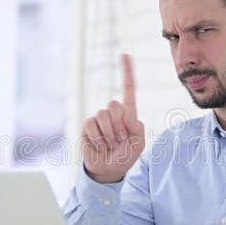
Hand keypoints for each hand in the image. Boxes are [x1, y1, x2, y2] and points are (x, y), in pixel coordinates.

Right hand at [81, 54, 145, 183]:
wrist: (108, 170)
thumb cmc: (125, 156)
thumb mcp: (138, 144)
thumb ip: (138, 129)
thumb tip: (129, 116)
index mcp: (128, 114)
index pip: (128, 90)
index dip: (127, 72)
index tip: (125, 54)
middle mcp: (113, 113)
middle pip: (115, 105)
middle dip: (119, 126)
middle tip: (119, 140)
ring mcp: (99, 119)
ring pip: (103, 116)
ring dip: (108, 135)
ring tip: (109, 145)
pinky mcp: (87, 126)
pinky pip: (91, 125)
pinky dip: (98, 139)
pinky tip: (100, 146)